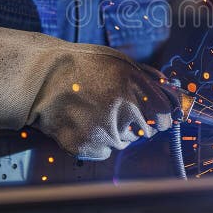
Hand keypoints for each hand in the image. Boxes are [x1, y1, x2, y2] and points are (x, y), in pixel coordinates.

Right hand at [0, 19, 178, 159]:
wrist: (40, 78)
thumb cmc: (81, 65)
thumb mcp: (119, 61)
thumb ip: (148, 76)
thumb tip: (172, 90)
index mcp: (134, 85)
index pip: (166, 114)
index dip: (160, 115)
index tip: (153, 114)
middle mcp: (122, 108)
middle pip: (147, 131)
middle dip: (139, 123)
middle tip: (117, 110)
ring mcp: (103, 130)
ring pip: (124, 142)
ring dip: (115, 132)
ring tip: (94, 112)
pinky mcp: (86, 146)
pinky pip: (103, 152)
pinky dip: (96, 143)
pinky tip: (83, 124)